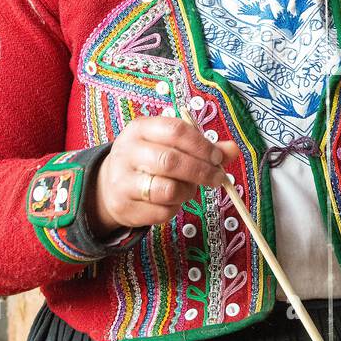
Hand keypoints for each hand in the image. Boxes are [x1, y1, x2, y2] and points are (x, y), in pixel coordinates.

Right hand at [90, 117, 238, 232]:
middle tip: (217, 178)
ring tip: (190, 189)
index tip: (217, 157)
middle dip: (201, 171)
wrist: (108, 186)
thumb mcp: (168, 145)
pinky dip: (175, 208)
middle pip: (171, 161)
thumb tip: (232, 150)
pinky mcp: (125, 207)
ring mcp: (123, 181)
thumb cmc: (147, 161)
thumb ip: (201, 147)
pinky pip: (162, 211)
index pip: (175, 131)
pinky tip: (173, 201)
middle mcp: (127, 153)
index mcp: (139, 129)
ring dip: (188, 192)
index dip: (201, 145)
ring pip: (168, 189)